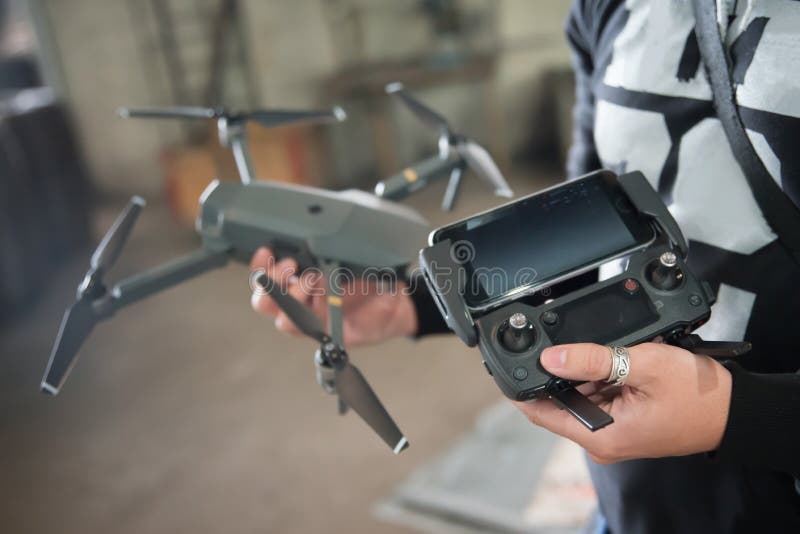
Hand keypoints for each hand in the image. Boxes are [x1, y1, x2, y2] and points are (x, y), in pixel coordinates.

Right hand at [249, 247, 418, 345]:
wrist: (400, 298)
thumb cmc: (375, 274)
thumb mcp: (353, 251)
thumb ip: (332, 243)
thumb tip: (318, 227)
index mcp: (301, 279)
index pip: (267, 276)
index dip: (260, 266)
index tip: (266, 251)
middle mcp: (303, 301)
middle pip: (265, 302)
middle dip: (269, 284)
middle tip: (289, 267)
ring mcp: (316, 320)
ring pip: (284, 320)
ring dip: (291, 299)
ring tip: (311, 281)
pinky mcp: (331, 335)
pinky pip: (313, 333)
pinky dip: (313, 318)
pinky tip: (325, 302)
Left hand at [514, 343, 731, 463]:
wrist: (734, 409)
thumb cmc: (696, 394)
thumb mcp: (640, 365)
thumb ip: (591, 360)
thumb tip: (549, 357)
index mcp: (599, 436)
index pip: (539, 413)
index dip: (520, 388)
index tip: (508, 363)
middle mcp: (601, 440)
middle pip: (558, 400)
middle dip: (561, 371)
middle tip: (574, 343)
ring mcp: (612, 431)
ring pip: (578, 394)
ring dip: (584, 371)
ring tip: (612, 353)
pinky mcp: (623, 421)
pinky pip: (599, 394)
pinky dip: (602, 375)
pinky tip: (619, 361)